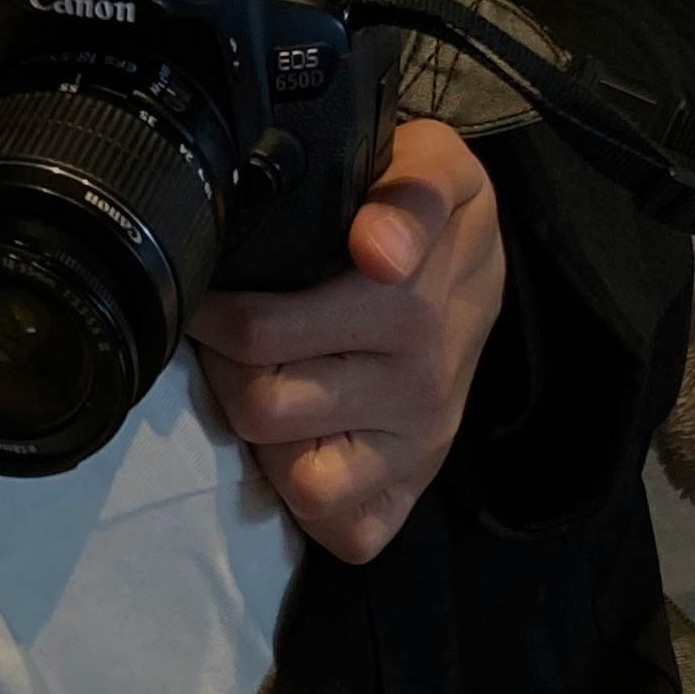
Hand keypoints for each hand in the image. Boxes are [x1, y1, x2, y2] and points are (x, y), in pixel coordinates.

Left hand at [189, 118, 505, 562]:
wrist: (482, 269)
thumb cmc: (434, 216)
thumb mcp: (433, 163)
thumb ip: (409, 187)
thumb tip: (378, 249)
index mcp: (410, 309)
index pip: (258, 336)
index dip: (213, 314)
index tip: (212, 291)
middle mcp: (418, 388)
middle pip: (260, 406)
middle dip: (227, 368)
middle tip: (231, 333)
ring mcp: (417, 448)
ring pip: (297, 481)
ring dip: (265, 438)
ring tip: (268, 382)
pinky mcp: (413, 488)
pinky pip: (344, 531)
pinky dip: (313, 503)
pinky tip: (304, 444)